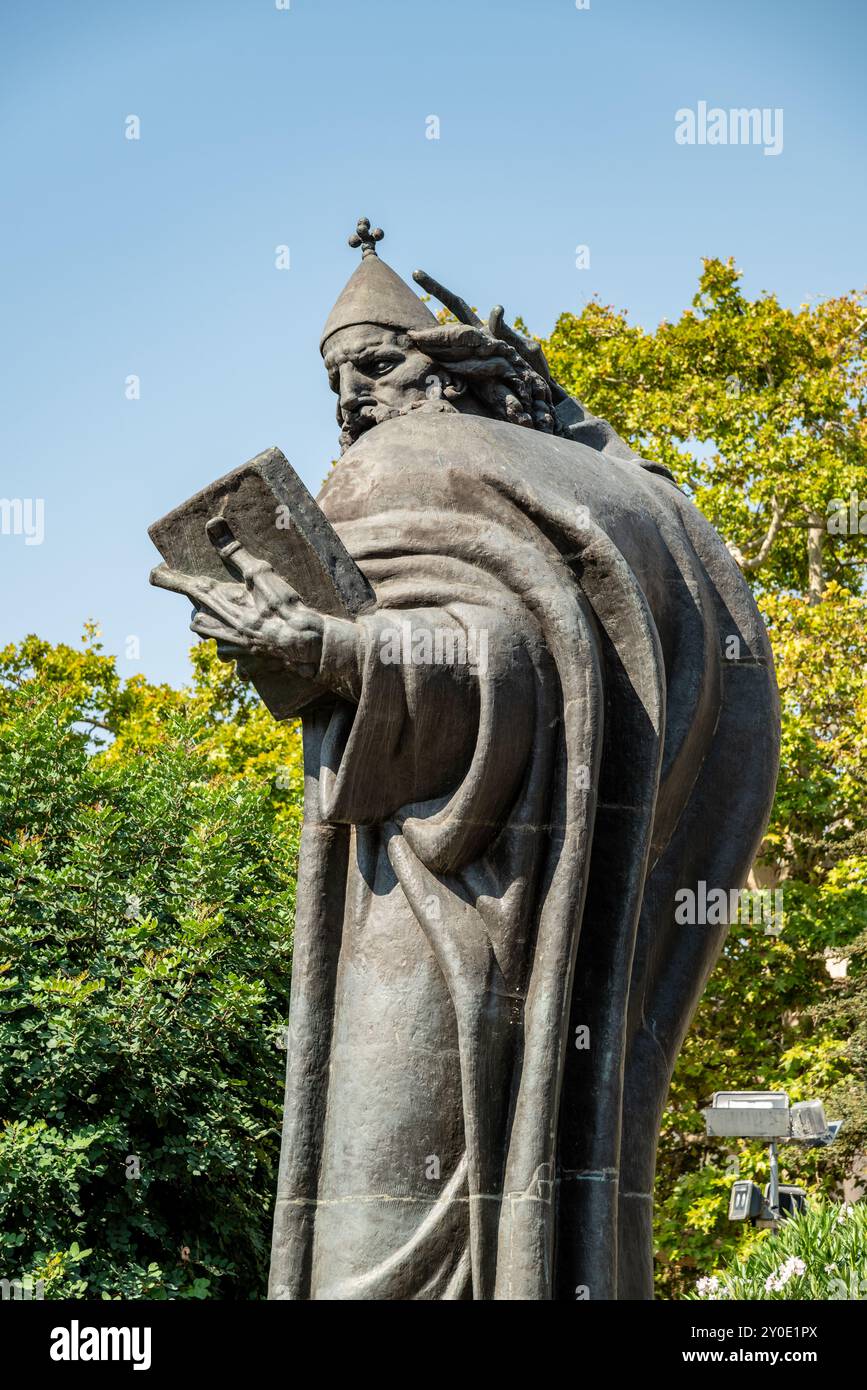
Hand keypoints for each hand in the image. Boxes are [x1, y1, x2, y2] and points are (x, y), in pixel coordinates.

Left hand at [151, 518, 324, 677]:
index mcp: (221, 604)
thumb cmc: (283, 608)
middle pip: (197, 620)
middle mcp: (220, 629)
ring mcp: (232, 650)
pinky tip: (254, 649)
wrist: (304, 646)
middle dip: (202, 611)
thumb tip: (212, 524)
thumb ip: (234, 551)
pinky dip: (240, 656)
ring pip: (213, 641)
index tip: (155, 573)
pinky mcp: (246, 666)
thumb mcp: (261, 573)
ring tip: (237, 624)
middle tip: (215, 602)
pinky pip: (236, 663)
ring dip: (218, 632)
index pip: (188, 587)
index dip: (169, 579)